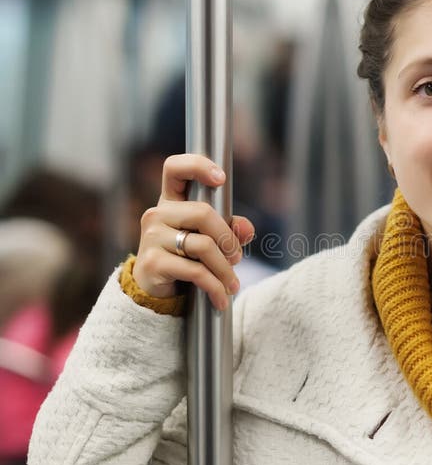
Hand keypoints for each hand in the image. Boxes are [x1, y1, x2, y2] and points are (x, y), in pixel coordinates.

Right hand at [132, 153, 254, 310]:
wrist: (154, 293)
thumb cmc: (185, 259)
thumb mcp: (209, 241)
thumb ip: (231, 230)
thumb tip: (247, 229)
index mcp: (171, 202)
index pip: (175, 168)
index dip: (198, 166)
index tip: (221, 179)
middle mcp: (157, 214)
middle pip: (204, 213)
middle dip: (228, 239)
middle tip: (237, 259)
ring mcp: (152, 237)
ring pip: (203, 246)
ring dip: (225, 269)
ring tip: (232, 285)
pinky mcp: (152, 262)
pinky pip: (195, 271)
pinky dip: (215, 287)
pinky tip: (221, 298)